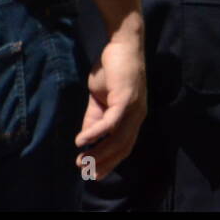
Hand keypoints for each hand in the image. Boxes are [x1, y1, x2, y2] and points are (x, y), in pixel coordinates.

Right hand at [75, 32, 146, 180]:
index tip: (94, 174)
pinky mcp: (126, 98)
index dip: (110, 162)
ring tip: (80, 161)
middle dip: (104, 163)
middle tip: (85, 173)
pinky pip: (111, 122)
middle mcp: (138, 115)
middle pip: (122, 147)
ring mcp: (134, 107)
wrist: (122, 44)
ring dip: (98, 152)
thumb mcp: (100, 99)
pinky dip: (96, 133)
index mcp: (133, 117)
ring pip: (117, 138)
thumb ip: (94, 118)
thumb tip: (85, 140)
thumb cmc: (113, 69)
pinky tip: (81, 141)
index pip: (124, 146)